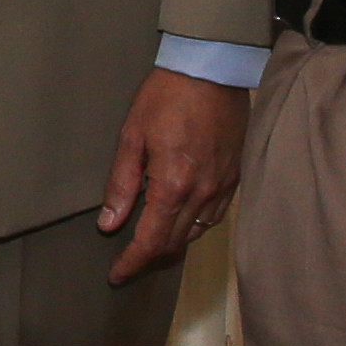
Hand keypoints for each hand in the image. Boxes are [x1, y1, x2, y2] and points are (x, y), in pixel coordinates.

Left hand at [98, 67, 246, 283]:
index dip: (132, 262)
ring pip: (197, 233)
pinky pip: (214, 216)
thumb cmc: (166, 97)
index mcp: (174, 185)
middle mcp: (203, 192)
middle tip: (128, 262)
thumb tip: (109, 223)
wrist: (211, 70)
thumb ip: (121, 184)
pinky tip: (180, 220)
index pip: (152, 241)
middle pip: (176, 243)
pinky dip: (194, 226)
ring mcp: (223, 186)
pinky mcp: (235, 177)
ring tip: (151, 245)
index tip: (117, 275)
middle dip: (150, 258)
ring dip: (173, 244)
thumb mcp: (131, 137)